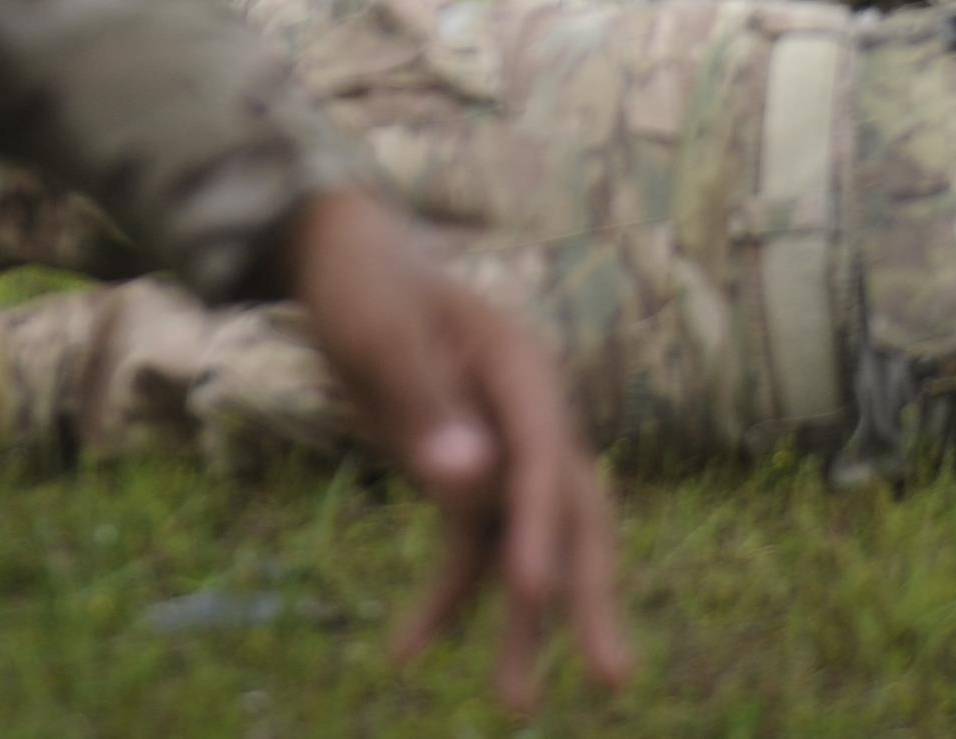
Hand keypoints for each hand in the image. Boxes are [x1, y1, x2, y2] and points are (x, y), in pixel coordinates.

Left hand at [285, 188, 629, 713]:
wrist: (343, 261)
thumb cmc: (362, 285)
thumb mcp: (375, 333)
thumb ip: (420, 404)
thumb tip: (467, 485)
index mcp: (522, 367)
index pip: (546, 457)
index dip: (541, 526)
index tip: (531, 594)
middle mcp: (530, 413)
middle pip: (572, 512)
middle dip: (586, 597)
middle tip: (611, 680)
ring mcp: (502, 447)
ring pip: (527, 544)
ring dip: (522, 622)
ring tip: (515, 708)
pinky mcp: (467, 474)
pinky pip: (467, 546)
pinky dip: (445, 598)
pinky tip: (406, 653)